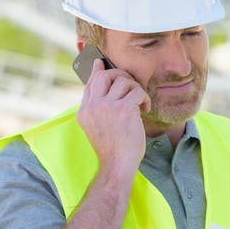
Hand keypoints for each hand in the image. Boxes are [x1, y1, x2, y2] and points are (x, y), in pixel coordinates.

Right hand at [77, 58, 151, 174]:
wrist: (117, 166)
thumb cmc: (113, 150)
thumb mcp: (98, 128)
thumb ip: (99, 109)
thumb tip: (105, 90)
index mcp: (85, 112)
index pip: (90, 83)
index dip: (97, 71)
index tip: (100, 63)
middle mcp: (93, 106)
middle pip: (104, 75)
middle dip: (119, 74)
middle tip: (130, 84)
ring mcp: (107, 107)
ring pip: (123, 81)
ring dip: (136, 89)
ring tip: (140, 103)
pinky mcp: (123, 109)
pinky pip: (137, 91)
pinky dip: (144, 98)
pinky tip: (145, 108)